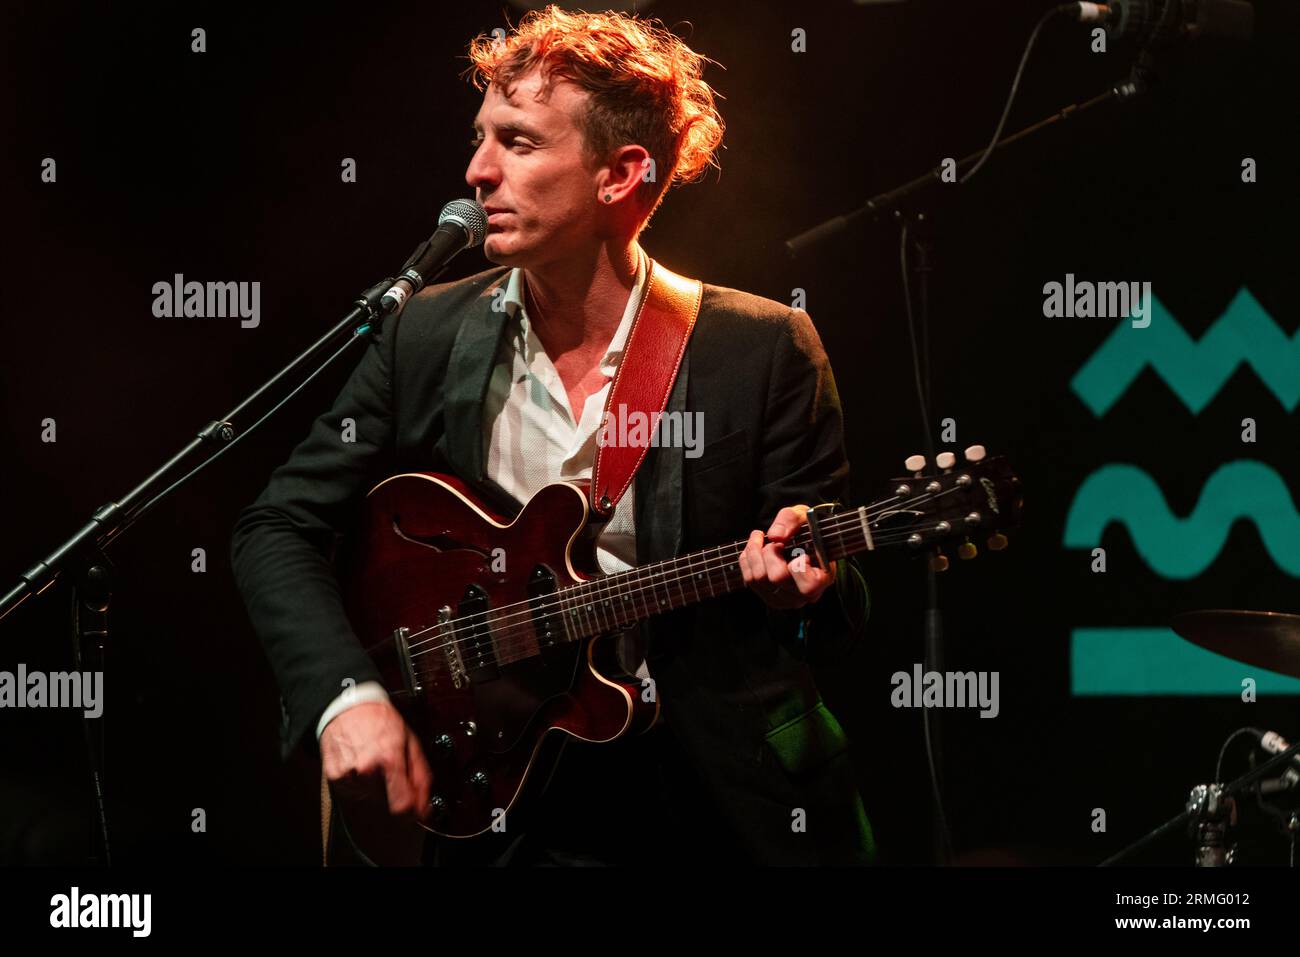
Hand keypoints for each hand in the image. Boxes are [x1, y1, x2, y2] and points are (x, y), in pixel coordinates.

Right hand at [320, 701, 432, 821]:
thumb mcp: (410, 741)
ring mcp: (349, 773)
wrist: (349, 706)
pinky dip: (358, 781)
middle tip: (389, 767)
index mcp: (389, 757)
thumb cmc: (380, 720)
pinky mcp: (334, 776)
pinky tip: (360, 763)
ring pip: (369, 795)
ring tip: (373, 761)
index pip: (401, 804)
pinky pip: (352, 790)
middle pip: (386, 800)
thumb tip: (425, 802)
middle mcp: (367, 768)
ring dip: (374, 785)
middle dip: (391, 788)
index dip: (411, 811)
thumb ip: (420, 774)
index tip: (415, 810)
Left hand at [739, 504, 836, 609]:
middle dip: (769, 552)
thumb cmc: (807, 530)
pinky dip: (747, 560)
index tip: (798, 551)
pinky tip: (754, 548)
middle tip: (774, 541)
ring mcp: (785, 599)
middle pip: (777, 578)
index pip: (809, 585)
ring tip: (759, 537)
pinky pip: (749, 580)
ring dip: (754, 552)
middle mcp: (804, 595)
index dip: (798, 566)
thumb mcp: (804, 516)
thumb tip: (775, 536)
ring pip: (759, 579)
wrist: (801, 540)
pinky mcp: (768, 597)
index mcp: (822, 579)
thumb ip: (792, 520)